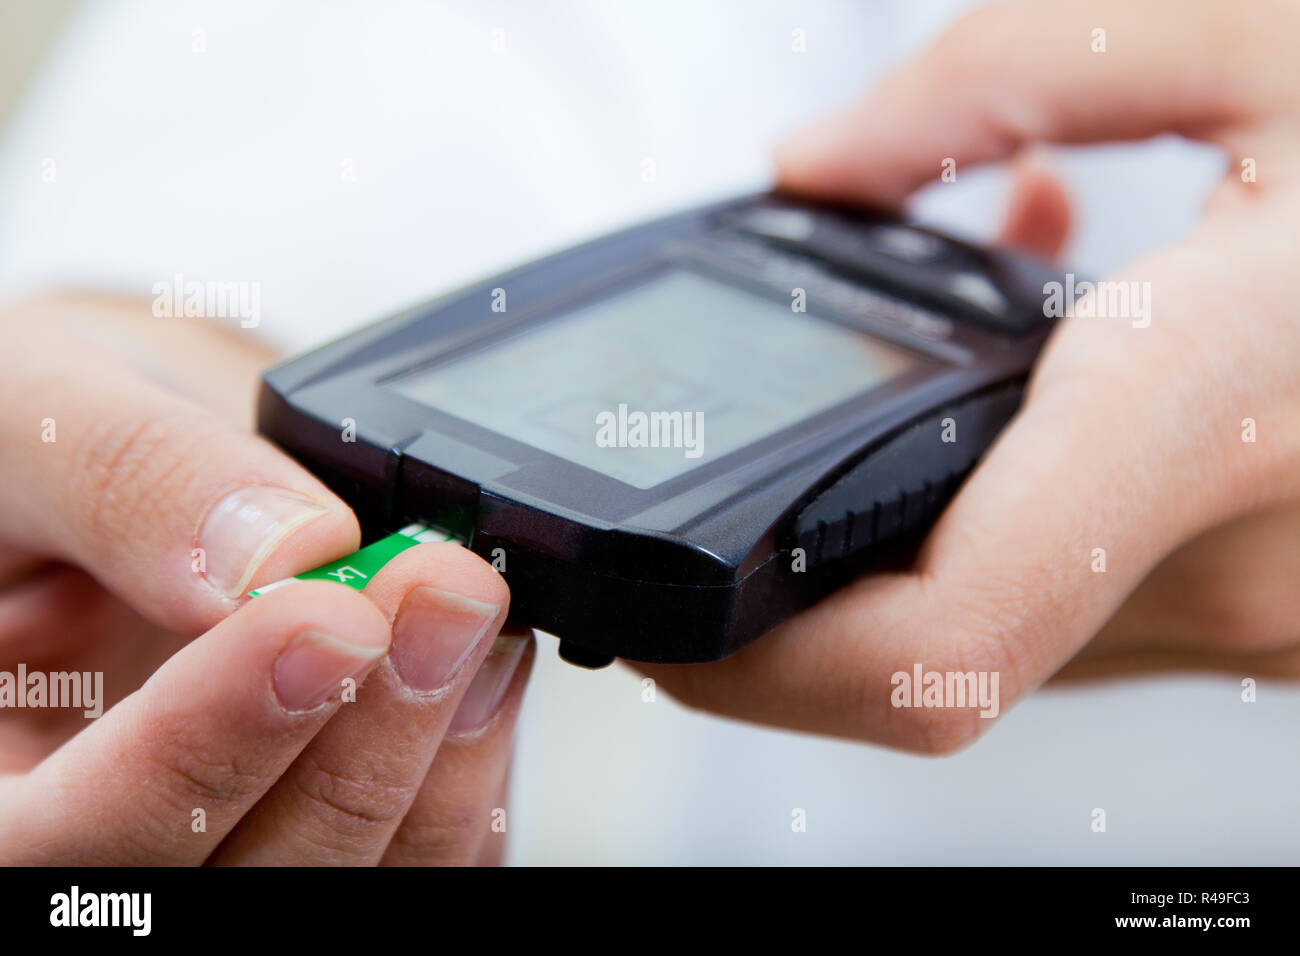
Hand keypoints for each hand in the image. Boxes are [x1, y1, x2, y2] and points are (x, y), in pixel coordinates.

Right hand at [0, 295, 530, 863]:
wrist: (132, 472)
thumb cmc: (43, 447)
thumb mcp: (35, 417)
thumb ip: (130, 478)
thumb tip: (274, 551)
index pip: (65, 840)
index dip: (198, 751)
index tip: (321, 621)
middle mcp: (105, 844)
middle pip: (229, 886)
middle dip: (355, 744)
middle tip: (440, 596)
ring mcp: (225, 847)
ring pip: (341, 883)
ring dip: (431, 758)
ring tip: (470, 616)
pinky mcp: (331, 833)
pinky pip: (414, 859)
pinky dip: (466, 773)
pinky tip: (485, 671)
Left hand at [640, 0, 1299, 750]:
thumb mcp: (1275, 26)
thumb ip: (1004, 73)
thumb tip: (824, 161)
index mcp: (1230, 405)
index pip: (946, 637)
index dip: (769, 665)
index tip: (660, 623)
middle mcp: (1249, 559)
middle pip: (934, 659)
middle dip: (783, 614)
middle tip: (692, 533)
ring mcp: (1270, 605)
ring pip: (1002, 634)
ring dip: (882, 556)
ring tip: (831, 426)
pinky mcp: (1276, 597)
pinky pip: (1081, 595)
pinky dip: (992, 519)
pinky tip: (1000, 393)